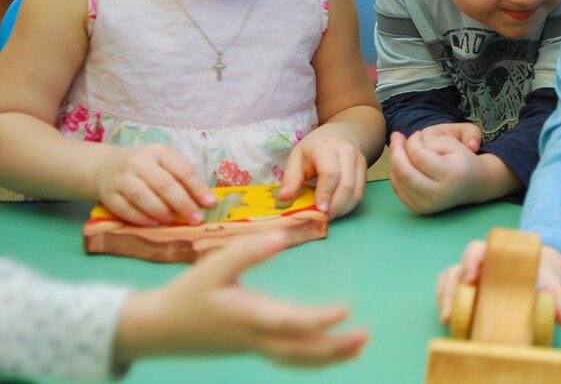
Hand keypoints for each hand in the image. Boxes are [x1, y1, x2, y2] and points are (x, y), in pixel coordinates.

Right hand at [96, 144, 215, 226]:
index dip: (198, 188)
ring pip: (142, 196)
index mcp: (159, 152)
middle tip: (196, 219)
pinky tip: (153, 223)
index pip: (182, 170)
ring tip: (172, 220)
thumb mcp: (164, 164)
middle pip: (164, 184)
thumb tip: (206, 201)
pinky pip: (125, 209)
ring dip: (160, 211)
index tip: (210, 203)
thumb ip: (182, 179)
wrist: (106, 167)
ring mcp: (121, 178)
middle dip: (183, 204)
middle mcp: (138, 162)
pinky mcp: (108, 195)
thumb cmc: (146, 168)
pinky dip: (141, 218)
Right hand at [115, 230, 366, 366]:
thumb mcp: (214, 266)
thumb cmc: (187, 294)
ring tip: (359, 348)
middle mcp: (256, 337)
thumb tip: (282, 236)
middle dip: (334, 347)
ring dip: (329, 356)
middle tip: (365, 336)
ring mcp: (255, 348)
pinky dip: (312, 359)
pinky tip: (331, 352)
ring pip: (297, 359)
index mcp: (248, 315)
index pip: (290, 322)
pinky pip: (289, 359)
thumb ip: (248, 250)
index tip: (346, 310)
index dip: (319, 319)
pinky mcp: (253, 349)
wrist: (159, 329)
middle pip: (300, 350)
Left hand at [280, 123, 366, 217]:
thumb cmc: (313, 149)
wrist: (339, 136)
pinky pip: (360, 194)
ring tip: (327, 217)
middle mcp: (347, 153)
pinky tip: (336, 210)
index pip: (331, 173)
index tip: (319, 210)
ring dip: (342, 209)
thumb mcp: (296, 158)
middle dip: (334, 207)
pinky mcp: (365, 172)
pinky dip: (348, 206)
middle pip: (346, 185)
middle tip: (321, 219)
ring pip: (356, 192)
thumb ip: (291, 179)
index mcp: (327, 148)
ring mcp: (359, 162)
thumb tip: (285, 199)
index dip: (325, 193)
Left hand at [388, 125, 487, 213]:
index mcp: (451, 175)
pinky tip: (402, 163)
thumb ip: (431, 140)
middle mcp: (439, 194)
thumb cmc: (464, 160)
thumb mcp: (454, 143)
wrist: (475, 185)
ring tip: (400, 148)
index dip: (413, 141)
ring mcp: (428, 205)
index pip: (420, 156)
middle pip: (405, 171)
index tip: (417, 133)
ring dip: (395, 161)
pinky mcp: (420, 210)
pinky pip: (398, 190)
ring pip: (399, 180)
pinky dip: (396, 174)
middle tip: (396, 136)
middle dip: (396, 150)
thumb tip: (407, 146)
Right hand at [435, 239, 560, 327]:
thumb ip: (560, 298)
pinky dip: (444, 301)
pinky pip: (447, 290)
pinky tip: (448, 318)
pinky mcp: (464, 291)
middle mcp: (479, 263)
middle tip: (451, 311)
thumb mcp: (553, 286)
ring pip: (449, 279)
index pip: (478, 250)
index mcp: (498, 255)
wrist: (538, 281)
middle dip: (451, 287)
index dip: (472, 262)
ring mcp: (469, 276)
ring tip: (448, 319)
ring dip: (444, 297)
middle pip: (458, 267)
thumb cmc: (541, 280)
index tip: (472, 279)